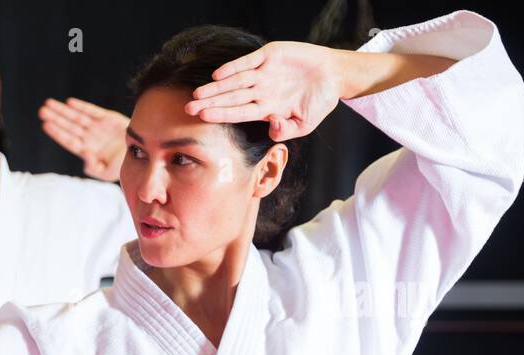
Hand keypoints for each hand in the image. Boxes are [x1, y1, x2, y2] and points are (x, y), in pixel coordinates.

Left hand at [39, 98, 128, 180]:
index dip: (57, 132)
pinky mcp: (108, 118)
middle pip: (69, 126)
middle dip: (56, 118)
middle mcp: (89, 137)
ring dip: (63, 111)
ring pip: (77, 117)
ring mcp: (98, 127)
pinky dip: (82, 107)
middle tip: (42, 110)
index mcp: (87, 150)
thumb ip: (92, 167)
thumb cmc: (122, 167)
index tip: (45, 125)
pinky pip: (92, 111)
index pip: (68, 140)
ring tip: (49, 104)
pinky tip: (70, 103)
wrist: (143, 156)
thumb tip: (83, 153)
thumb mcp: (106, 173)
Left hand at [187, 41, 342, 140]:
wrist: (335, 75)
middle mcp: (260, 91)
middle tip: (188, 108)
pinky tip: (218, 75)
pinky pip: (248, 62)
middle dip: (209, 103)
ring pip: (235, 81)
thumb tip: (272, 126)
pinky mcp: (270, 55)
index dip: (220, 115)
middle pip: (230, 98)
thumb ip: (286, 130)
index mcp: (265, 108)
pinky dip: (234, 67)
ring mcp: (263, 73)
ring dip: (216, 88)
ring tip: (198, 93)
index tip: (202, 118)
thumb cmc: (319, 102)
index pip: (237, 113)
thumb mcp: (305, 124)